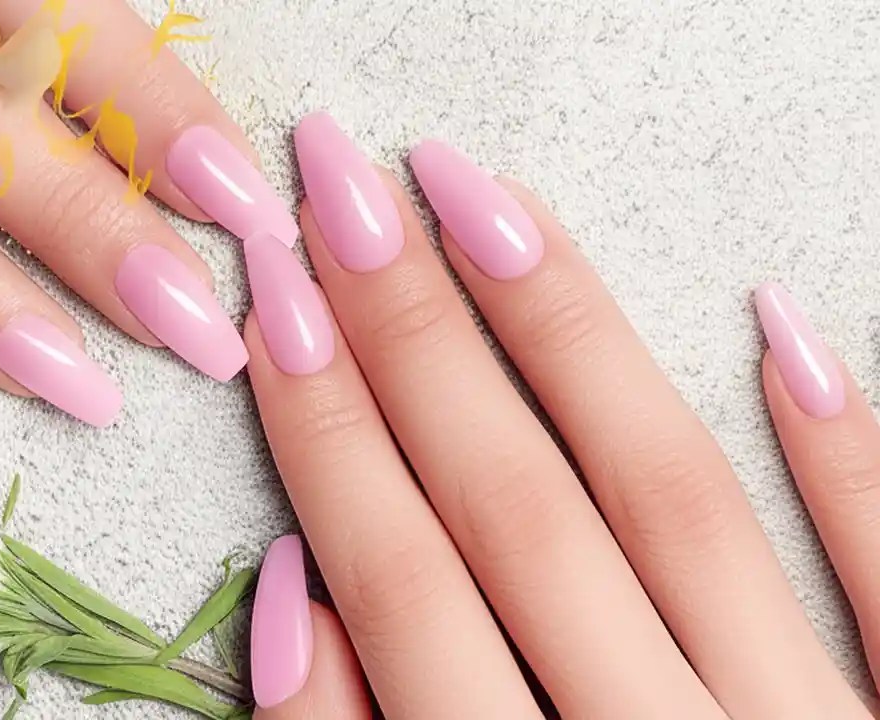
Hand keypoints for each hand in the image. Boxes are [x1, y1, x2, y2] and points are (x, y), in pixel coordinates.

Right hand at [241, 113, 878, 717]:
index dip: (325, 438)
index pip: (403, 587)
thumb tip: (300, 609)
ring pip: (679, 502)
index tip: (277, 303)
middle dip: (414, 343)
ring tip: (489, 207)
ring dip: (573, 339)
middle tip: (345, 200)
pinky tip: (782, 332)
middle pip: (517, 512)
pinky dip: (846, 457)